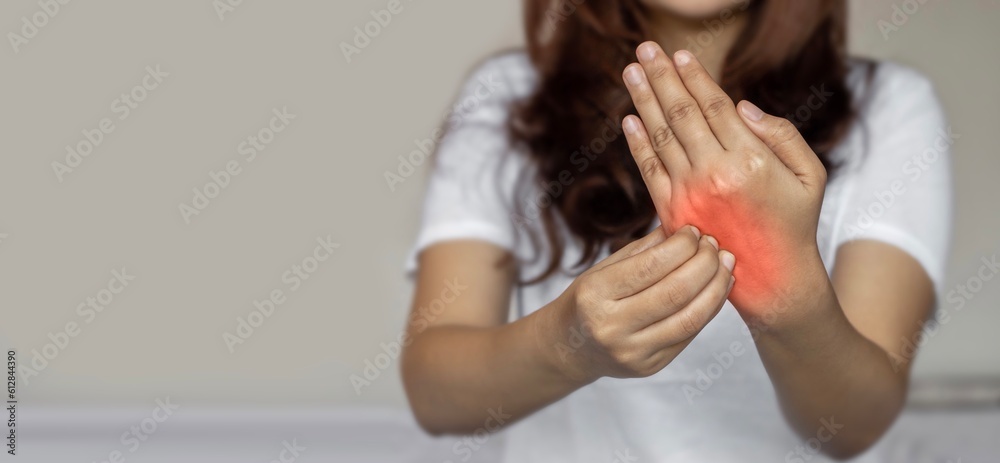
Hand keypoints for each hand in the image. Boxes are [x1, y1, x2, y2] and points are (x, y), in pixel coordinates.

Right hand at [546, 225, 734, 382]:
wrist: (570, 349)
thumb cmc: (589, 300)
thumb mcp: (603, 269)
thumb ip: (643, 250)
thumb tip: (684, 228)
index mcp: (594, 294)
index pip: (650, 266)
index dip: (681, 246)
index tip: (695, 231)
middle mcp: (611, 327)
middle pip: (675, 293)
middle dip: (704, 264)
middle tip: (715, 245)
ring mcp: (632, 352)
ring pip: (690, 318)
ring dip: (716, 288)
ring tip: (726, 266)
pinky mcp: (650, 367)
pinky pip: (689, 335)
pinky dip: (709, 309)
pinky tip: (716, 289)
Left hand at [620, 42, 827, 319]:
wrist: (771, 281)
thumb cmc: (795, 224)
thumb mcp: (811, 176)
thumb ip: (782, 135)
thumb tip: (741, 105)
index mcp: (749, 160)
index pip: (714, 107)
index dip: (694, 77)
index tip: (680, 54)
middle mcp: (713, 173)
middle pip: (681, 113)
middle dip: (661, 77)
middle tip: (645, 48)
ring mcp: (688, 194)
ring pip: (660, 135)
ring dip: (643, 100)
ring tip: (631, 71)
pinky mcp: (671, 213)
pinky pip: (649, 170)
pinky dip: (637, 143)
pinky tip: (629, 119)